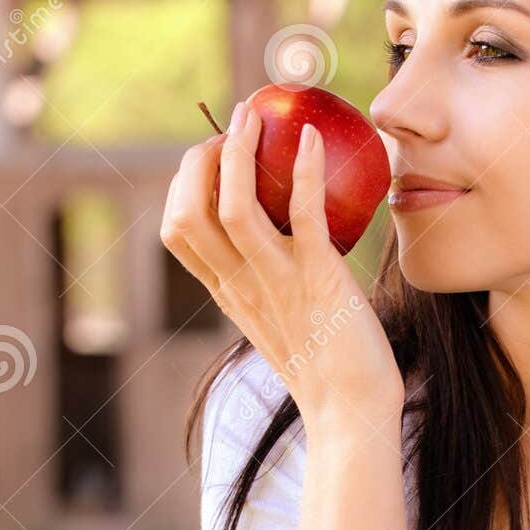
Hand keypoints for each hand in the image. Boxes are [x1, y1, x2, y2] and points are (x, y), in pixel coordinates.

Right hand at [159, 103, 404, 428]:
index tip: (213, 158)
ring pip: (232, 207)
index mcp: (228, 292)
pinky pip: (303, 214)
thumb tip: (287, 237)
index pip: (178, 230)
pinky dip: (304, 169)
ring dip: (239, 153)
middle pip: (188, 211)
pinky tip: (310, 138)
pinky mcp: (319, 278)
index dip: (185, 184)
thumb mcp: (280, 319)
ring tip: (255, 118)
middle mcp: (241, 284)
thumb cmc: (327, 365)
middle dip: (201, 159)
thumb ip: (269, 281)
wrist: (352, 411)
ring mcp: (277, 281)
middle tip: (234, 130)